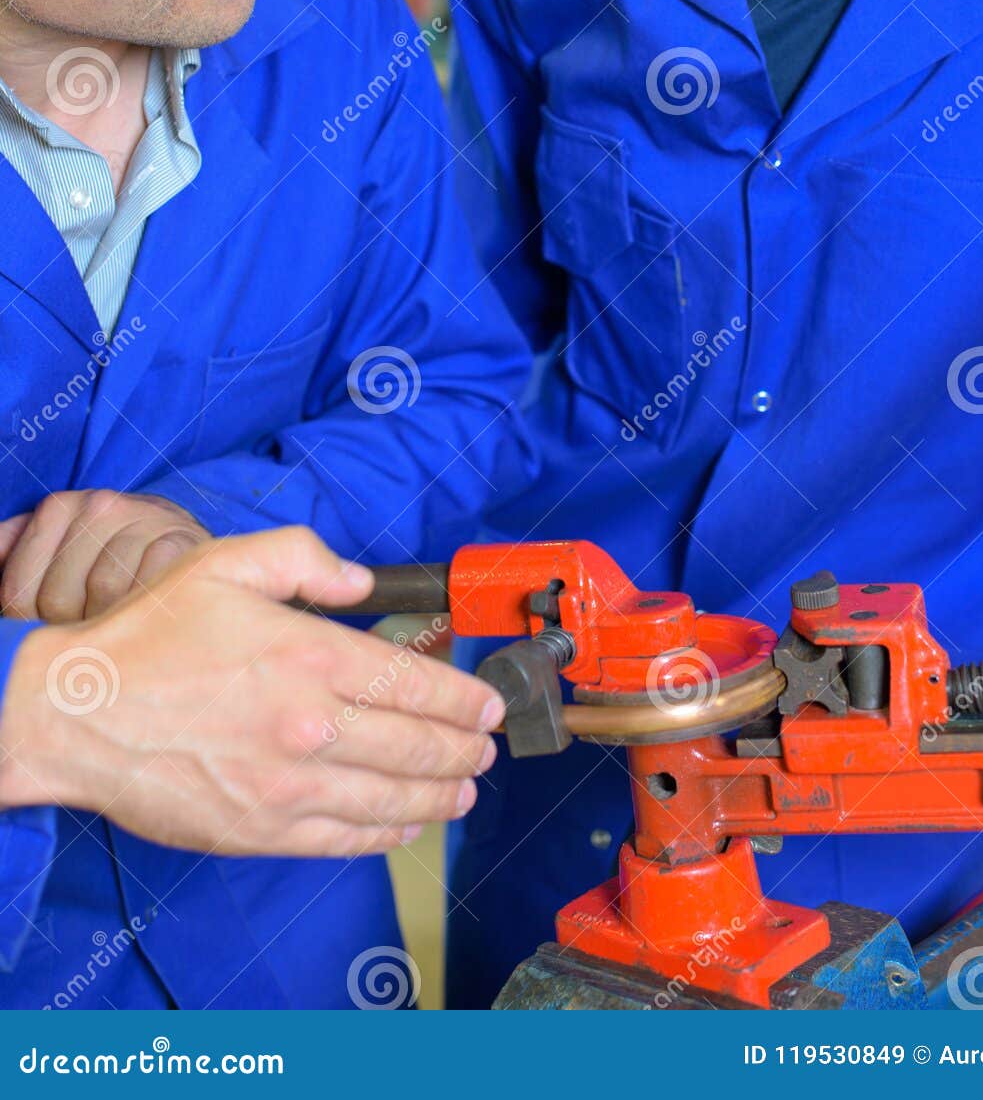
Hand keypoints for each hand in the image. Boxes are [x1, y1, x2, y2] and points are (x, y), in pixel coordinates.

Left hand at [0, 490, 207, 621]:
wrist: (173, 529)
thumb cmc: (103, 546)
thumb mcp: (54, 540)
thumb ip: (12, 549)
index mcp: (58, 507)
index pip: (19, 593)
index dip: (31, 622)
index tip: (51, 620)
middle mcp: (99, 506)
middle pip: (59, 599)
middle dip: (69, 625)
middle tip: (86, 624)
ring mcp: (143, 520)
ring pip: (103, 597)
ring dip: (106, 621)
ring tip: (114, 618)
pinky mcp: (178, 540)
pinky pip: (146, 591)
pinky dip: (140, 610)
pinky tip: (141, 608)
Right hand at [0, 525, 502, 855]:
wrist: (77, 712)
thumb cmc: (150, 637)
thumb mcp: (229, 563)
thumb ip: (306, 559)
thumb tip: (360, 581)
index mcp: (313, 655)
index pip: (419, 684)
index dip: (467, 700)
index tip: (489, 706)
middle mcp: (312, 724)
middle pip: (418, 746)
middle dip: (466, 749)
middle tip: (486, 749)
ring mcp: (289, 785)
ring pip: (392, 797)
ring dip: (441, 794)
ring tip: (463, 788)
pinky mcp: (262, 829)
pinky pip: (346, 838)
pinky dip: (387, 833)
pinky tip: (407, 822)